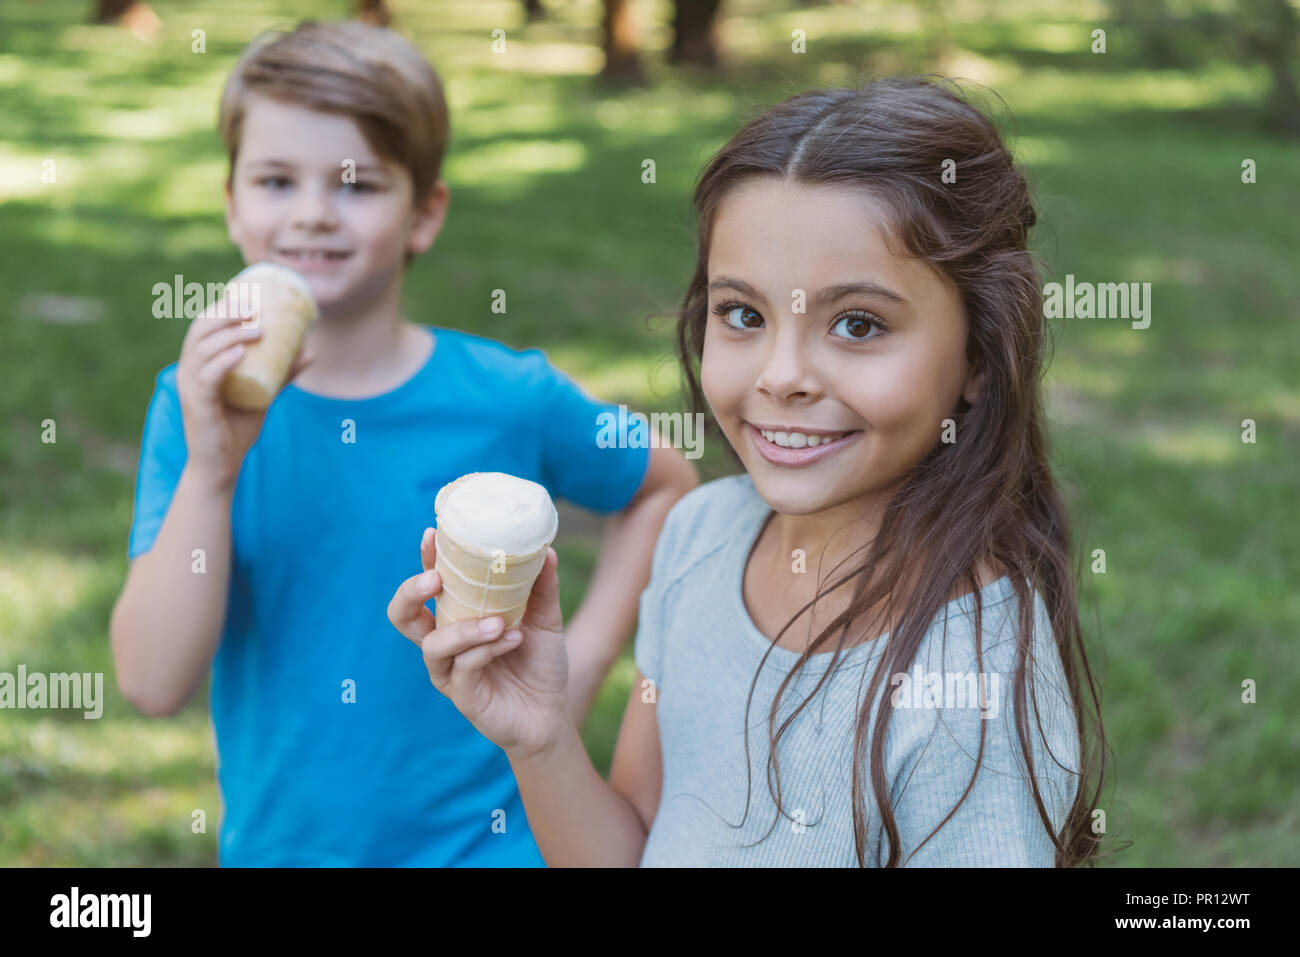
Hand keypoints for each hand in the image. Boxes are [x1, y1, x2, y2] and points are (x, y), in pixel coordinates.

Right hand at [176, 296, 312, 491]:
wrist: (223, 464)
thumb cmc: (238, 427)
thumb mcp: (264, 393)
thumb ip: (283, 373)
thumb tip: (310, 351)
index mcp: (200, 363)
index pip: (205, 325)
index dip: (222, 307)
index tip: (250, 298)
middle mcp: (189, 370)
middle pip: (200, 330)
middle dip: (226, 313)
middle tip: (255, 309)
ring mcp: (190, 387)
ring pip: (203, 349)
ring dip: (230, 335)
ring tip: (257, 329)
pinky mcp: (197, 405)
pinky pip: (207, 378)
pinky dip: (223, 362)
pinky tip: (241, 353)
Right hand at [387, 527, 569, 759]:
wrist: (552, 712)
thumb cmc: (539, 662)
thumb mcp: (545, 618)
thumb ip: (542, 587)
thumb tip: (546, 550)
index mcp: (458, 616)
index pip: (431, 585)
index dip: (427, 560)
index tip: (433, 534)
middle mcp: (446, 642)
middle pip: (403, 616)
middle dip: (410, 592)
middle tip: (436, 580)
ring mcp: (449, 671)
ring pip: (432, 644)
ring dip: (464, 629)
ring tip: (499, 622)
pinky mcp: (462, 696)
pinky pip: (462, 669)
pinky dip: (487, 650)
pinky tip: (513, 640)